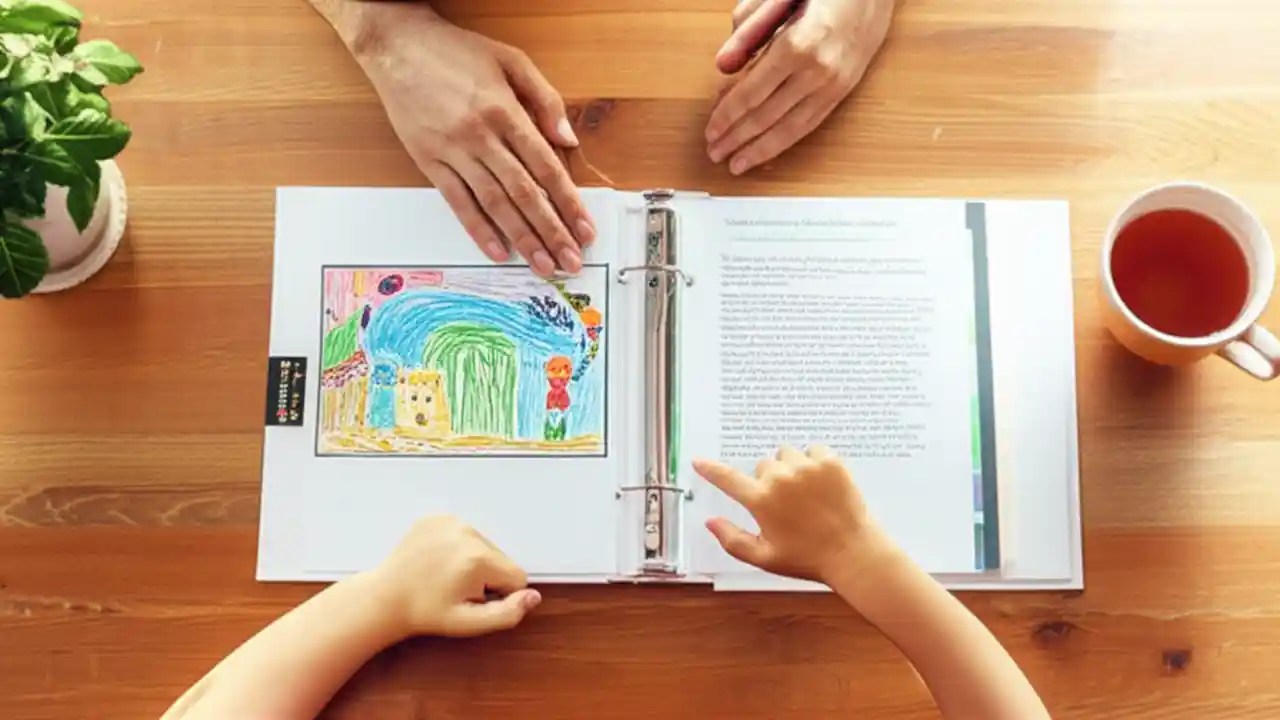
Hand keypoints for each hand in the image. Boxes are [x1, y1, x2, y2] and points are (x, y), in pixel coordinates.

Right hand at [352, 5, 593, 276]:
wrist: (397, 46)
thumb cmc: (455, 51)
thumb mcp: (511, 59)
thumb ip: (545, 99)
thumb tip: (568, 140)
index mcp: (505, 111)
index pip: (545, 166)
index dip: (568, 202)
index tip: (584, 229)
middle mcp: (481, 135)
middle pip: (524, 192)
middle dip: (551, 231)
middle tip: (570, 261)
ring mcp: (453, 152)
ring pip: (494, 203)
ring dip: (521, 238)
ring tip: (542, 265)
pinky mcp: (429, 161)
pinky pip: (458, 202)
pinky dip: (479, 229)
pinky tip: (498, 251)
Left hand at [369, 515, 541, 637]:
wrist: (385, 598)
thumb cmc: (425, 613)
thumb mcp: (468, 623)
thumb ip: (507, 613)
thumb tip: (534, 596)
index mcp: (478, 559)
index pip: (517, 576)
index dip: (499, 594)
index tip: (474, 600)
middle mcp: (468, 533)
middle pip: (502, 559)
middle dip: (487, 577)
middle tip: (457, 590)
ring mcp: (451, 522)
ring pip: (485, 546)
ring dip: (473, 562)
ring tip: (446, 577)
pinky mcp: (438, 518)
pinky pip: (465, 534)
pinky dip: (457, 548)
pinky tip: (438, 562)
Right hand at [694, 445, 893, 584]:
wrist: (854, 553)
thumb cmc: (808, 559)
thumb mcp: (764, 557)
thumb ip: (732, 540)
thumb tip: (710, 522)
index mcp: (761, 501)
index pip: (727, 479)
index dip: (711, 469)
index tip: (699, 461)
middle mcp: (781, 479)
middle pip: (763, 465)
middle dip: (769, 480)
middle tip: (786, 503)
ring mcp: (807, 467)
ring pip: (787, 454)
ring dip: (791, 467)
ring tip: (806, 492)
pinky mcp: (831, 462)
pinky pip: (813, 449)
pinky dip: (815, 461)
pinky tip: (822, 483)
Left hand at [706, 0, 894, 174]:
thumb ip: (748, 32)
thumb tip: (723, 66)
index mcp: (798, 45)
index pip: (751, 93)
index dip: (727, 116)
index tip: (711, 130)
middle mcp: (818, 71)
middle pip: (767, 116)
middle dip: (737, 138)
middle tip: (715, 152)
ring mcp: (834, 84)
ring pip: (790, 128)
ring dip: (760, 149)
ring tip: (737, 163)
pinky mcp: (843, 91)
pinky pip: (810, 123)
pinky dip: (786, 141)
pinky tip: (768, 150)